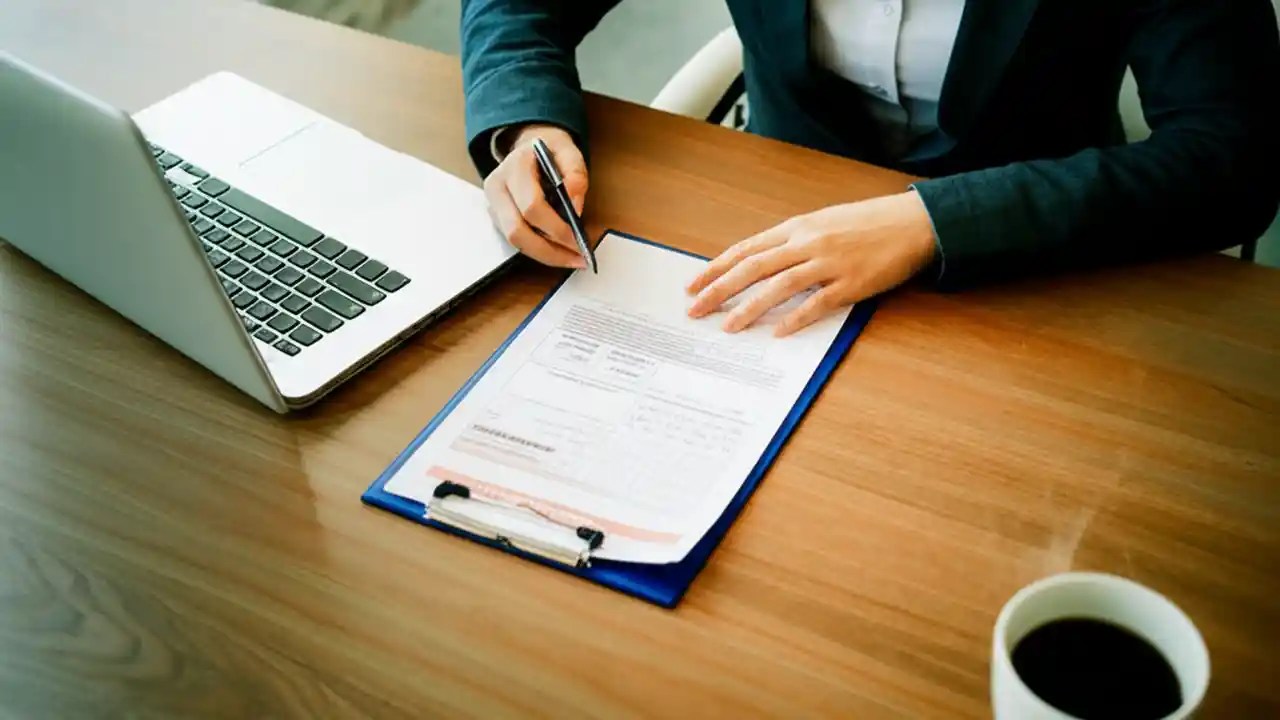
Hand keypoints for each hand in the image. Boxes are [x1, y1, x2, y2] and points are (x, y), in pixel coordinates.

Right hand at [483, 123, 588, 267]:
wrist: (527, 147)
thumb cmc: (549, 150)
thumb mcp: (568, 150)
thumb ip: (576, 174)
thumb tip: (575, 207)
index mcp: (514, 167)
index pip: (531, 206)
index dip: (555, 228)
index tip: (578, 240)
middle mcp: (497, 186)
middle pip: (517, 231)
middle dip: (549, 251)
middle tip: (578, 258)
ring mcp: (493, 204)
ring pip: (514, 241)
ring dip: (545, 255)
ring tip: (572, 259)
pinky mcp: (497, 217)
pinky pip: (517, 240)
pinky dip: (539, 250)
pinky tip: (560, 252)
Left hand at [686, 191, 937, 335]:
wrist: (912, 222)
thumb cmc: (867, 223)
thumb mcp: (822, 223)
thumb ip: (791, 242)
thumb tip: (759, 262)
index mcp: (796, 227)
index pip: (746, 249)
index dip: (716, 268)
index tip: (692, 285)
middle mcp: (807, 243)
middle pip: (753, 268)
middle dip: (720, 290)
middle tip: (696, 310)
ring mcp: (829, 263)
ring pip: (779, 287)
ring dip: (750, 308)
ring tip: (729, 327)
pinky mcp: (851, 283)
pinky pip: (817, 304)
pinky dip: (796, 319)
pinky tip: (777, 334)